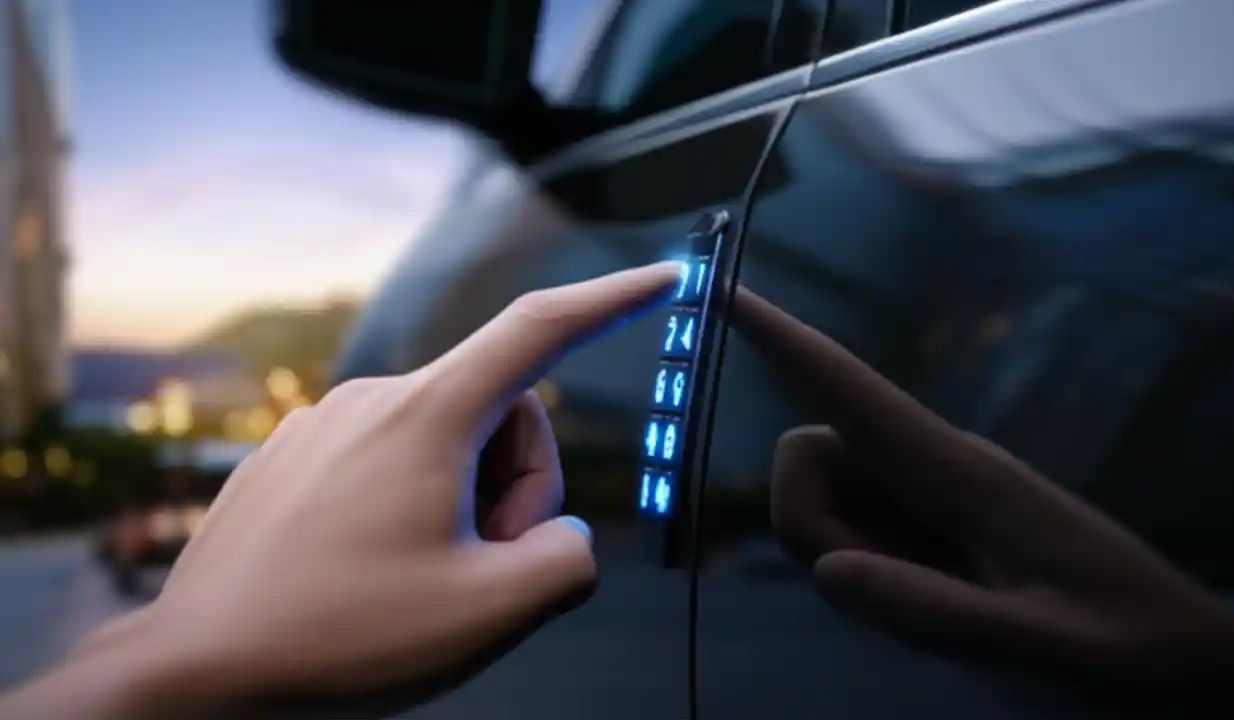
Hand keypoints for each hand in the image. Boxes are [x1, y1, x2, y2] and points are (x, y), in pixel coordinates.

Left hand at [1, 262, 680, 718]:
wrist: (196, 674)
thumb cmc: (337, 641)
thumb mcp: (491, 614)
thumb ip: (568, 561)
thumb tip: (560, 538)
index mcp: (427, 416)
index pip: (539, 330)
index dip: (611, 299)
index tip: (659, 277)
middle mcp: (373, 400)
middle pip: (502, 417)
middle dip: (518, 491)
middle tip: (482, 570)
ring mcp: (324, 425)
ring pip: (445, 444)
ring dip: (462, 506)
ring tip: (418, 579)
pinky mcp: (292, 457)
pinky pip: (386, 462)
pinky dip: (409, 508)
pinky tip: (369, 572)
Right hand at [733, 287, 1233, 696]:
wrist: (1178, 647)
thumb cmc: (1120, 638)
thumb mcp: (1035, 642)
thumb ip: (930, 610)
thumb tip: (826, 570)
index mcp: (960, 471)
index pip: (851, 388)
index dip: (782, 338)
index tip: (723, 291)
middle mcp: (934, 464)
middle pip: (810, 458)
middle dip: (812, 526)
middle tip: (883, 592)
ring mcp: (929, 492)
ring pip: (826, 500)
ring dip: (841, 556)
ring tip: (928, 606)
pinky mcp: (931, 520)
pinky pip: (856, 529)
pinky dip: (867, 570)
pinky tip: (934, 603)